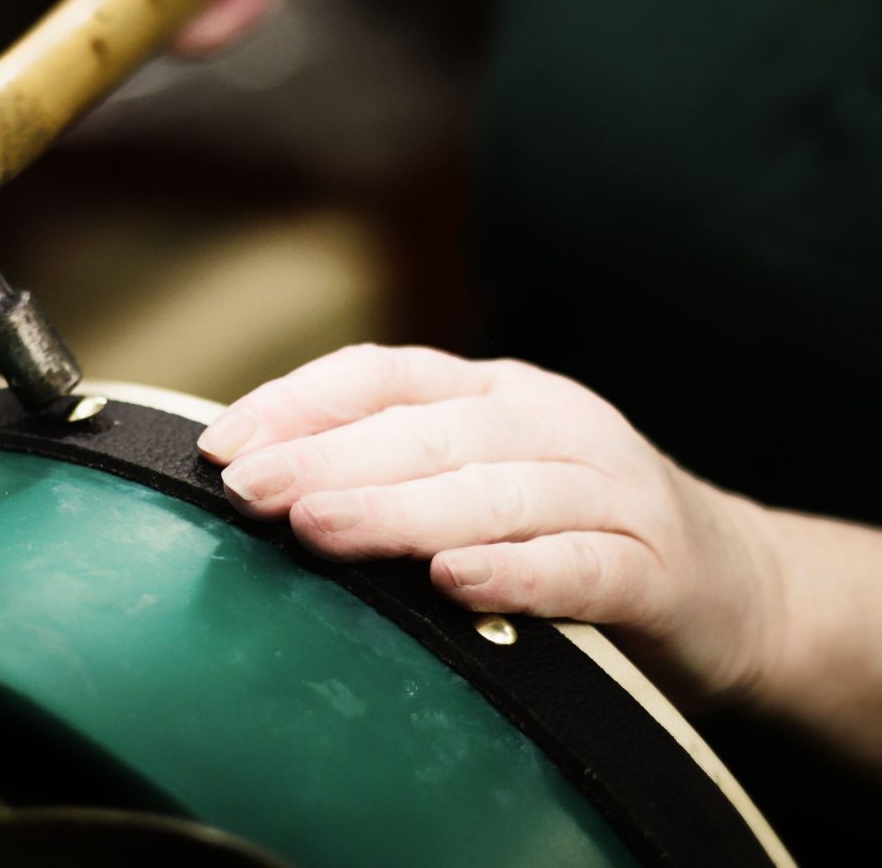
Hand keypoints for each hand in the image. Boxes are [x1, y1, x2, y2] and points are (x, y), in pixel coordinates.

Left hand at [196, 344, 786, 706]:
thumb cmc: (568, 529)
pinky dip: (516, 573)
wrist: (735, 583)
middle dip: (329, 458)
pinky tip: (457, 583)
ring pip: (495, 490)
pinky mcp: (656, 566)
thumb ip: (388, 469)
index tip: (222, 447)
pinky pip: (580, 565)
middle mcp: (549, 422)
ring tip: (322, 528)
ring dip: (401, 511)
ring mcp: (609, 489)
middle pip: (428, 431)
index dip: (299, 404)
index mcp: (493, 392)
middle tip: (252, 492)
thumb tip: (253, 481)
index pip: (382, 375)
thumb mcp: (477, 477)